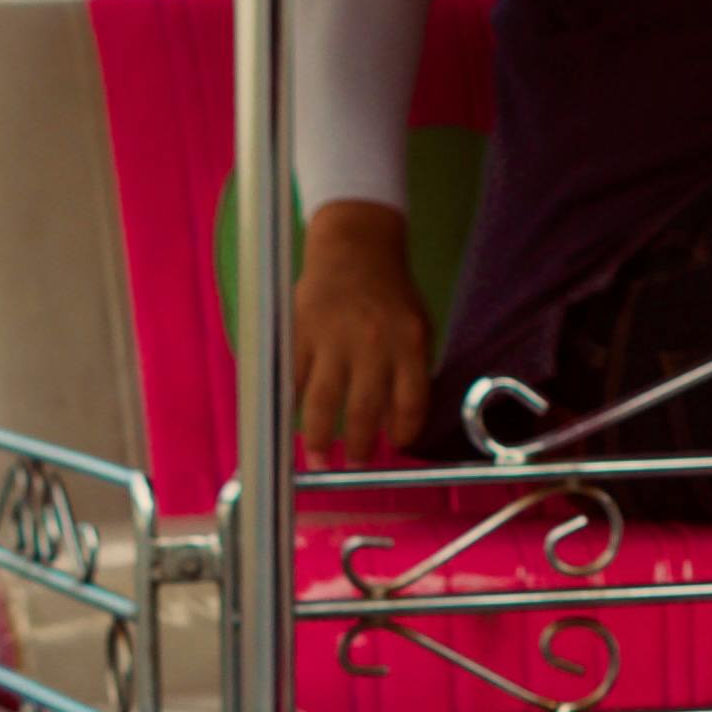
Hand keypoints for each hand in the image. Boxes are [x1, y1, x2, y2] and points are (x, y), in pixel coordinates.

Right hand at [292, 200, 430, 465]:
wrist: (355, 246)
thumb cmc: (390, 294)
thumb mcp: (415, 328)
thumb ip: (410, 372)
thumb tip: (392, 425)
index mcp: (409, 341)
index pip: (410, 402)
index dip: (404, 431)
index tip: (396, 444)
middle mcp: (372, 342)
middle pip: (364, 410)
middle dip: (360, 446)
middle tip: (356, 464)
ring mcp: (333, 338)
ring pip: (323, 402)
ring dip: (320, 438)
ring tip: (319, 460)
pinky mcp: (301, 333)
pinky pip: (296, 380)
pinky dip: (296, 405)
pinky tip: (297, 420)